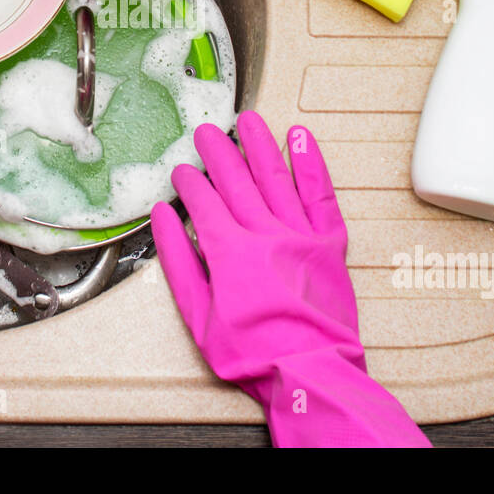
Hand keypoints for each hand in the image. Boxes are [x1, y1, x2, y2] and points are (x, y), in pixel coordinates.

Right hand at [151, 111, 428, 446]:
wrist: (309, 373)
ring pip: (276, 178)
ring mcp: (300, 235)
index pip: (203, 202)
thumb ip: (179, 262)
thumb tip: (164, 220)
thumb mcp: (198, 316)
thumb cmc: (254, 353)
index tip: (182, 172)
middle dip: (219, 152)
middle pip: (237, 181)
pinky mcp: (329, 244)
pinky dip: (311, 164)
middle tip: (207, 132)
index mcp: (230, 252)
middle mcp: (265, 235)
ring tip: (249, 121)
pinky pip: (320, 194)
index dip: (190, 183)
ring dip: (260, 145)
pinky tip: (301, 140)